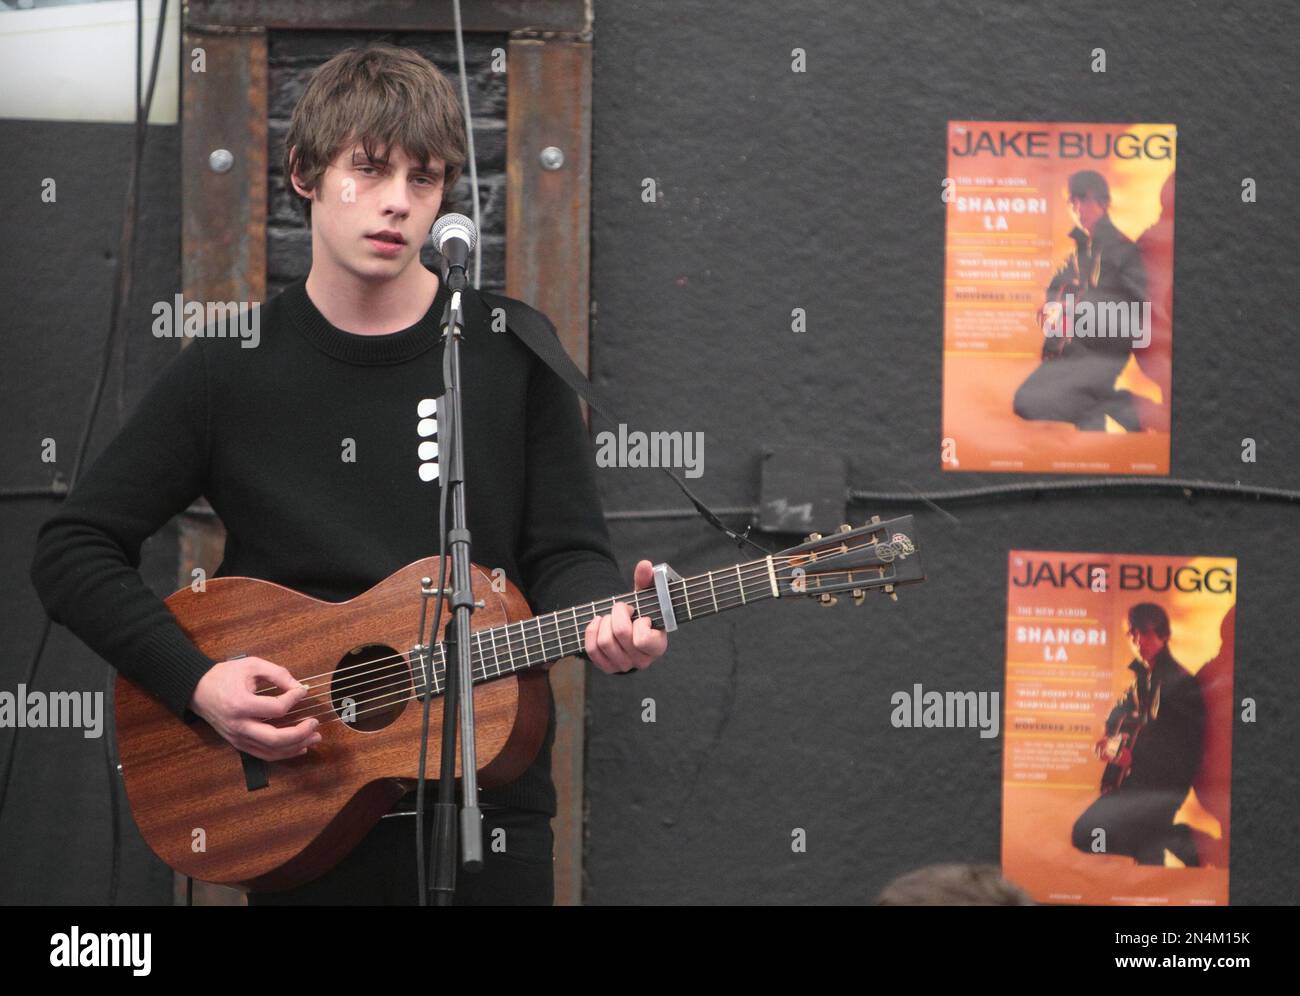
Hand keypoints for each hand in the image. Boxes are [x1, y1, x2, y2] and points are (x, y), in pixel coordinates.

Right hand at [189, 656, 321, 760]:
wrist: (197, 690)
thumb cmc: (224, 676)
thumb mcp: (251, 665)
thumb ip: (278, 674)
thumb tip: (300, 687)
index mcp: (240, 704)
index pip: (276, 709)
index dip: (294, 699)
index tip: (303, 691)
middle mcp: (239, 725)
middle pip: (276, 738)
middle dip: (301, 733)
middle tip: (315, 723)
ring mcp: (238, 738)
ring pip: (271, 751)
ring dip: (296, 746)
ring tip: (315, 737)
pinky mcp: (238, 744)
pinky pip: (264, 754)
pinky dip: (283, 753)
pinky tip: (299, 747)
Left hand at [584, 559, 667, 673]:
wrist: (633, 630)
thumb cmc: (644, 612)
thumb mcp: (648, 596)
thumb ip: (648, 580)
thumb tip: (645, 565)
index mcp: (658, 646)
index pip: (643, 639)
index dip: (638, 622)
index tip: (641, 615)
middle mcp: (642, 661)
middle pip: (620, 635)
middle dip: (617, 614)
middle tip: (622, 609)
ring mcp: (624, 666)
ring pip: (604, 642)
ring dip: (604, 622)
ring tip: (611, 616)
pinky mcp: (608, 667)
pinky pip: (592, 651)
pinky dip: (592, 632)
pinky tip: (599, 622)